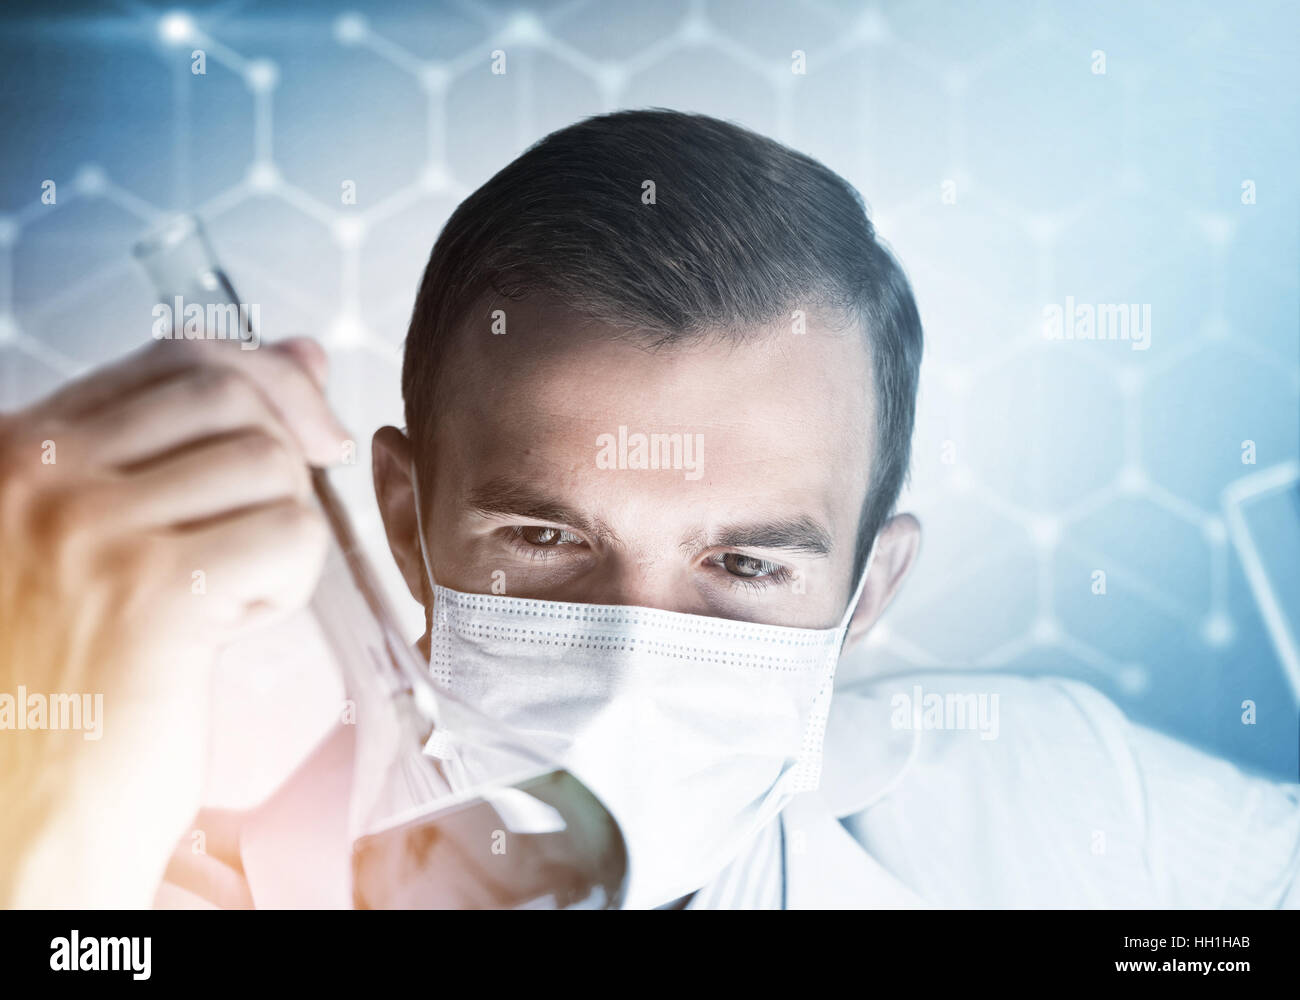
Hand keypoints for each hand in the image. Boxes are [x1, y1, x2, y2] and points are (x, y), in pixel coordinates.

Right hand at [0, 336, 349, 905]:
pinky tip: (233, 624)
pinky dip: (286, 582)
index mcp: (17, 453)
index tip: (306, 423)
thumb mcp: (99, 537)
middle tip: (280, 517)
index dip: (264, 380)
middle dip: (287, 447)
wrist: (19, 809)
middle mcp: (39, 477)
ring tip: (230, 591)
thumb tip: (303, 354)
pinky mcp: (155, 595)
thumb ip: (184, 441)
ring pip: (269, 465)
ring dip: (281, 529)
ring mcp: (91, 530)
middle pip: (229, 394)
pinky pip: (287, 535)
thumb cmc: (63, 678)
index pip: (172, 360)